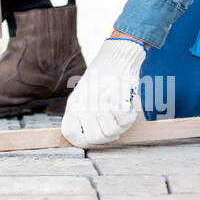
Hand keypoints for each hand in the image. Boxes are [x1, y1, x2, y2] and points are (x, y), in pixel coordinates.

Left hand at [61, 30, 146, 146]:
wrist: (116, 58)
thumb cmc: (103, 78)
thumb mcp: (84, 96)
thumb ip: (83, 118)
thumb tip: (89, 140)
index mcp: (74, 105)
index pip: (70, 134)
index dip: (83, 141)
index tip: (95, 136)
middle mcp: (83, 106)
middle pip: (94, 138)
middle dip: (107, 135)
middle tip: (113, 124)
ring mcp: (99, 105)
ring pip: (111, 133)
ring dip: (120, 125)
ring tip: (120, 113)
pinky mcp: (115, 101)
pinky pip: (124, 122)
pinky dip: (129, 116)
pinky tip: (127, 106)